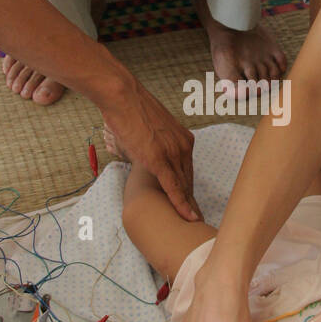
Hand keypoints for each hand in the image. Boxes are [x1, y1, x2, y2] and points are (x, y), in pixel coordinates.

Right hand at [102, 77, 200, 222]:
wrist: (123, 97)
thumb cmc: (132, 109)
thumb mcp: (153, 128)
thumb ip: (158, 142)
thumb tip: (149, 149)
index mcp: (184, 139)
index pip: (187, 171)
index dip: (188, 190)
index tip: (192, 205)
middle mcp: (183, 146)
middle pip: (188, 181)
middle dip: (191, 202)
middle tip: (197, 220)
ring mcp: (173, 153)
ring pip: (184, 186)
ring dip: (188, 207)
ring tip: (194, 225)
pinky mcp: (160, 160)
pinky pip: (174, 187)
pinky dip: (181, 204)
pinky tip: (188, 217)